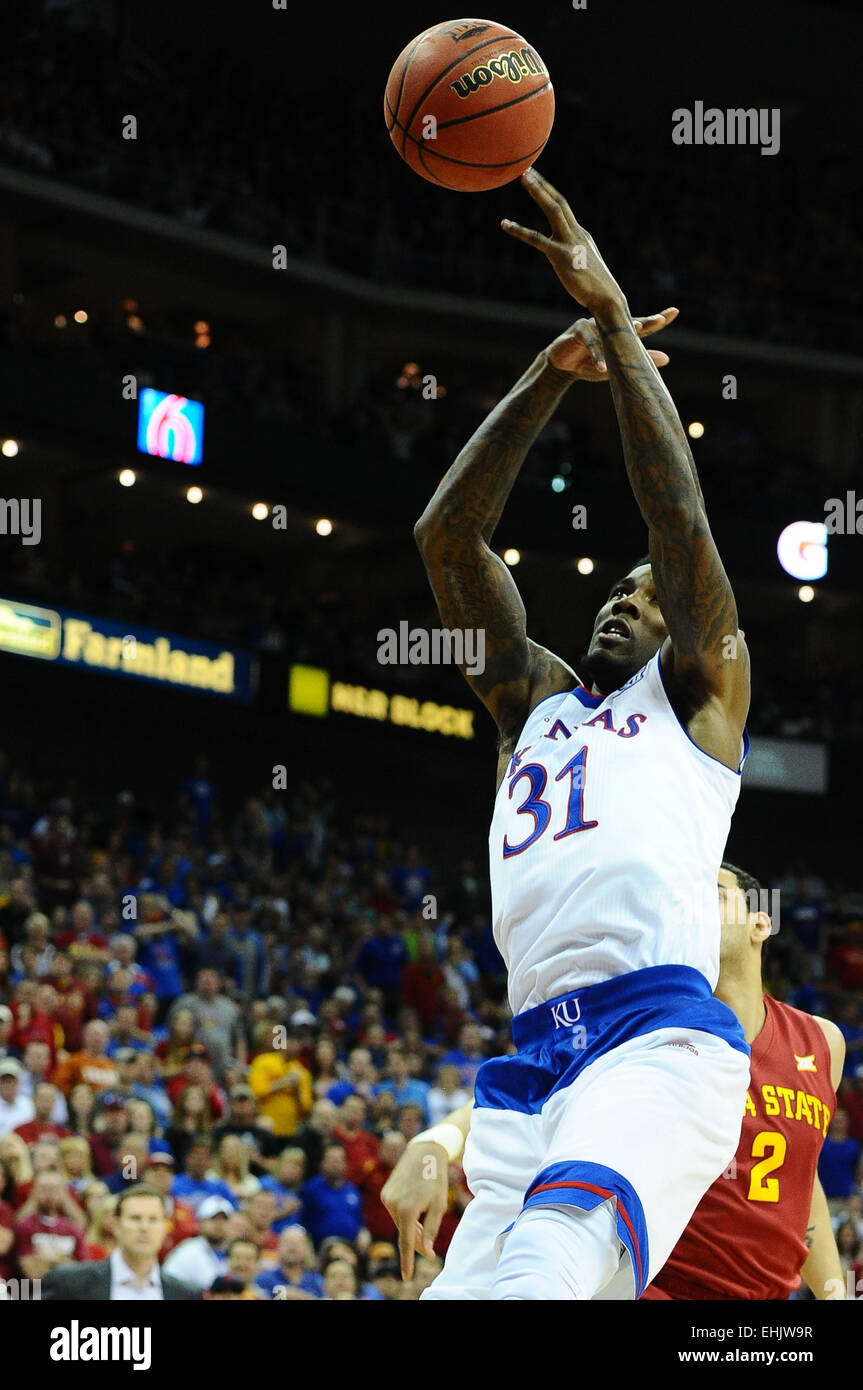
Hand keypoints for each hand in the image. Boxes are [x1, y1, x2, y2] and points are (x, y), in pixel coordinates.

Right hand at [381, 1139, 448, 1279]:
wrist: (424, 1152)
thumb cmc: (436, 1179)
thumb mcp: (439, 1206)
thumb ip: (431, 1230)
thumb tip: (427, 1252)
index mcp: (407, 1210)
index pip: (407, 1242)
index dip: (407, 1261)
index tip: (406, 1277)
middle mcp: (392, 1204)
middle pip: (404, 1232)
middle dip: (416, 1239)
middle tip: (428, 1244)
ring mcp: (386, 1198)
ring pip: (400, 1222)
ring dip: (411, 1226)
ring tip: (425, 1215)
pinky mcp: (385, 1193)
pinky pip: (395, 1212)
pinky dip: (405, 1216)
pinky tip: (415, 1205)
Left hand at [502, 167, 625, 312]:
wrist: (607, 299)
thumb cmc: (596, 289)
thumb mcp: (584, 267)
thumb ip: (574, 258)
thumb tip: (567, 260)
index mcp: (581, 234)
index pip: (564, 208)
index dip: (549, 192)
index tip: (538, 180)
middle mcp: (576, 233)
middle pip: (559, 202)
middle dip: (543, 184)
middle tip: (527, 170)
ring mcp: (569, 242)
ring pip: (553, 210)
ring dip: (537, 192)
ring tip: (523, 177)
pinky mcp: (561, 256)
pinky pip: (537, 239)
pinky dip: (520, 230)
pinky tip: (505, 224)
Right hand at [546, 308, 678, 381]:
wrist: (561, 367)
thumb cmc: (590, 364)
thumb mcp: (617, 365)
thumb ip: (641, 360)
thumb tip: (668, 358)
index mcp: (619, 332)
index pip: (642, 325)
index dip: (657, 319)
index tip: (675, 312)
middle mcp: (608, 324)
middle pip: (630, 321)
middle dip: (646, 321)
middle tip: (661, 319)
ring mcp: (593, 325)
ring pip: (609, 330)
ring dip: (621, 332)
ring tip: (636, 330)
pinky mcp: (577, 332)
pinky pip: (589, 342)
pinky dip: (595, 355)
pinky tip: (602, 366)